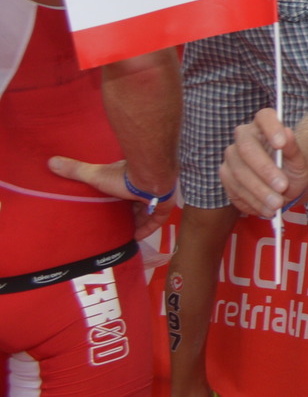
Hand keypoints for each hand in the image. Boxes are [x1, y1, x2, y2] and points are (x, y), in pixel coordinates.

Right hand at [48, 157, 176, 238]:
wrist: (151, 176)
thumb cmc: (124, 176)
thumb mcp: (96, 174)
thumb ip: (76, 170)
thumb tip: (51, 161)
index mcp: (130, 178)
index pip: (124, 189)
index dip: (117, 197)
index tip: (107, 206)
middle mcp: (144, 186)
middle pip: (135, 201)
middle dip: (127, 211)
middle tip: (113, 224)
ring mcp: (156, 196)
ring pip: (147, 211)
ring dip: (137, 221)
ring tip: (122, 233)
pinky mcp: (164, 207)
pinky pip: (156, 220)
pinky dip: (147, 229)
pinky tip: (135, 238)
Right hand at [219, 109, 307, 216]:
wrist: (285, 185)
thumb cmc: (293, 168)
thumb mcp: (300, 162)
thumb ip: (294, 149)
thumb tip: (288, 133)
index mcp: (264, 125)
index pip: (264, 116)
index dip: (271, 128)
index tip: (282, 143)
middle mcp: (244, 138)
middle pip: (247, 149)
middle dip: (265, 170)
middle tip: (283, 187)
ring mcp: (231, 157)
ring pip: (240, 173)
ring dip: (260, 191)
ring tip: (277, 204)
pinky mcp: (226, 177)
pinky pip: (235, 190)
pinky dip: (253, 202)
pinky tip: (267, 210)